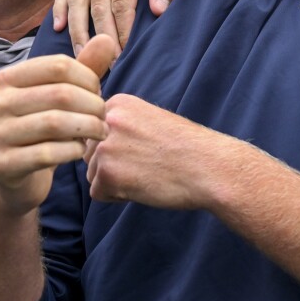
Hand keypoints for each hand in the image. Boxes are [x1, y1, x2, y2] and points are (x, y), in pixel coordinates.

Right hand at [0, 35, 118, 215]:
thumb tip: (107, 40)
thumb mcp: (61, 99)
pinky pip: (47, 153)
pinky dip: (72, 151)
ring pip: (54, 123)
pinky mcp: (2, 164)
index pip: (58, 66)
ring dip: (87, 128)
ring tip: (99, 133)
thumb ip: (83, 70)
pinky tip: (81, 151)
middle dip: (92, 105)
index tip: (100, 94)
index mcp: (7, 79)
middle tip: (105, 118)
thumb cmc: (41, 133)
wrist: (15, 180)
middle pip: (59, 93)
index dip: (88, 79)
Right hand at [51, 0, 188, 51]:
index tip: (123, 56)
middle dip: (99, 39)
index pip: (120, 5)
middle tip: (103, 66)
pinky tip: (58, 26)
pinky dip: (61, 7)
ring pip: (77, 1)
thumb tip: (159, 10)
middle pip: (96, 8)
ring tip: (79, 55)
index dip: (121, 33)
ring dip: (76, 29)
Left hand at [84, 94, 240, 209]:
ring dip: (114, 181)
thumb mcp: (150, 120)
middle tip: (145, 165)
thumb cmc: (187, 148)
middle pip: (89, 152)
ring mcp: (105, 146)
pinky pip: (98, 193)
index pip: (95, 131)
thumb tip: (92, 144)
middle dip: (111, 165)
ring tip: (146, 175)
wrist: (210, 167)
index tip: (144, 149)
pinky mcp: (108, 173)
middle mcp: (106, 120)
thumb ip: (121, 126)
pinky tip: (143, 187)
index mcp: (117, 103)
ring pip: (92, 174)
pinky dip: (118, 197)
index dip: (118, 147)